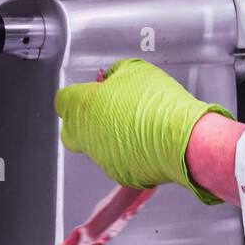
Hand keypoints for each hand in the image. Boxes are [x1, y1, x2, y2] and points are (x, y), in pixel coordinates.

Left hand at [54, 58, 233, 203]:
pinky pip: (117, 161)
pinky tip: (148, 141)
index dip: (79, 94)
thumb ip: (116, 74)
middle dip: (84, 122)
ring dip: (110, 136)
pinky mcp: (120, 175)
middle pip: (72, 130)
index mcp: (81, 107)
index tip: (96, 90)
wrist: (181, 139)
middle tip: (107, 110)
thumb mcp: (135, 70)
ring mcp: (101, 158)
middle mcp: (85, 136)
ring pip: (96, 147)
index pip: (63, 100)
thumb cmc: (157, 103)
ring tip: (138, 124)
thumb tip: (113, 79)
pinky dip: (128, 152)